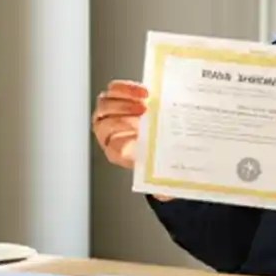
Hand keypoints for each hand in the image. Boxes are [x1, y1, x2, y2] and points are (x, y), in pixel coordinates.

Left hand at [92, 80, 173, 201]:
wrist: (154, 138)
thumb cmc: (157, 152)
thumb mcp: (162, 169)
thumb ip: (164, 179)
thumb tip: (171, 186)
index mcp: (116, 152)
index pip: (113, 148)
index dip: (124, 143)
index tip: (139, 138)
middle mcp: (107, 133)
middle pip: (104, 122)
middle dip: (123, 116)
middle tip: (145, 113)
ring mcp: (108, 113)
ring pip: (105, 103)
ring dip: (124, 100)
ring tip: (145, 100)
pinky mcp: (114, 97)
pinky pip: (113, 90)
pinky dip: (126, 88)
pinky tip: (144, 91)